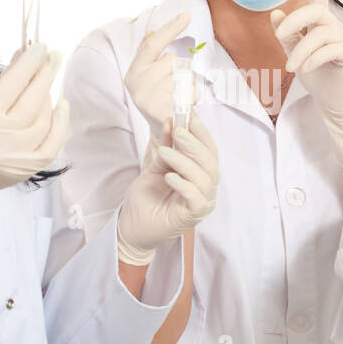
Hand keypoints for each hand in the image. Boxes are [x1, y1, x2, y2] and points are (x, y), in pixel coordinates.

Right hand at [0, 42, 68, 226]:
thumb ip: (2, 82)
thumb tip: (25, 57)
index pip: (12, 84)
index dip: (29, 63)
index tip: (40, 47)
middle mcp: (0, 140)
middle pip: (33, 100)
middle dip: (45, 74)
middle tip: (54, 56)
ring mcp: (17, 157)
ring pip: (44, 119)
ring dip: (48, 96)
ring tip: (44, 84)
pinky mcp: (29, 169)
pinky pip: (53, 143)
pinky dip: (61, 122)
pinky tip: (61, 106)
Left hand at [116, 111, 217, 265]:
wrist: (131, 226)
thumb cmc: (146, 198)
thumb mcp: (156, 166)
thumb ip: (166, 146)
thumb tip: (170, 122)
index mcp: (200, 175)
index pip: (210, 152)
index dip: (203, 134)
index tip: (191, 117)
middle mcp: (205, 189)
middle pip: (210, 163)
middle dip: (195, 145)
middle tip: (178, 132)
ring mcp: (201, 203)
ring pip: (203, 178)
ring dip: (184, 162)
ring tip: (165, 153)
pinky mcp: (192, 216)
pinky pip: (195, 197)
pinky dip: (183, 184)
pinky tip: (169, 177)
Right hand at [125, 12, 197, 135]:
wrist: (164, 133)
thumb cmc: (162, 99)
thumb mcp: (153, 76)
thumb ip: (152, 55)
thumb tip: (151, 33)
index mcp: (133, 72)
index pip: (152, 44)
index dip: (170, 29)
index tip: (186, 15)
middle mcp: (136, 83)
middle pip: (172, 60)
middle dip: (181, 70)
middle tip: (176, 86)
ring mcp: (146, 98)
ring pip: (182, 76)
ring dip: (188, 85)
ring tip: (179, 97)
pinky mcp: (160, 111)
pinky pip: (187, 93)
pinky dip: (191, 97)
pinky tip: (183, 106)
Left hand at [270, 0, 342, 168]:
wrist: (335, 103)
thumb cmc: (318, 76)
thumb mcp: (296, 53)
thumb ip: (288, 35)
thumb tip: (276, 13)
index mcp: (320, 25)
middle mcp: (334, 28)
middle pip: (316, 11)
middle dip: (295, 20)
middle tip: (279, 36)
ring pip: (320, 34)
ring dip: (301, 50)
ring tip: (291, 66)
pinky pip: (331, 49)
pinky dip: (314, 58)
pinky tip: (306, 68)